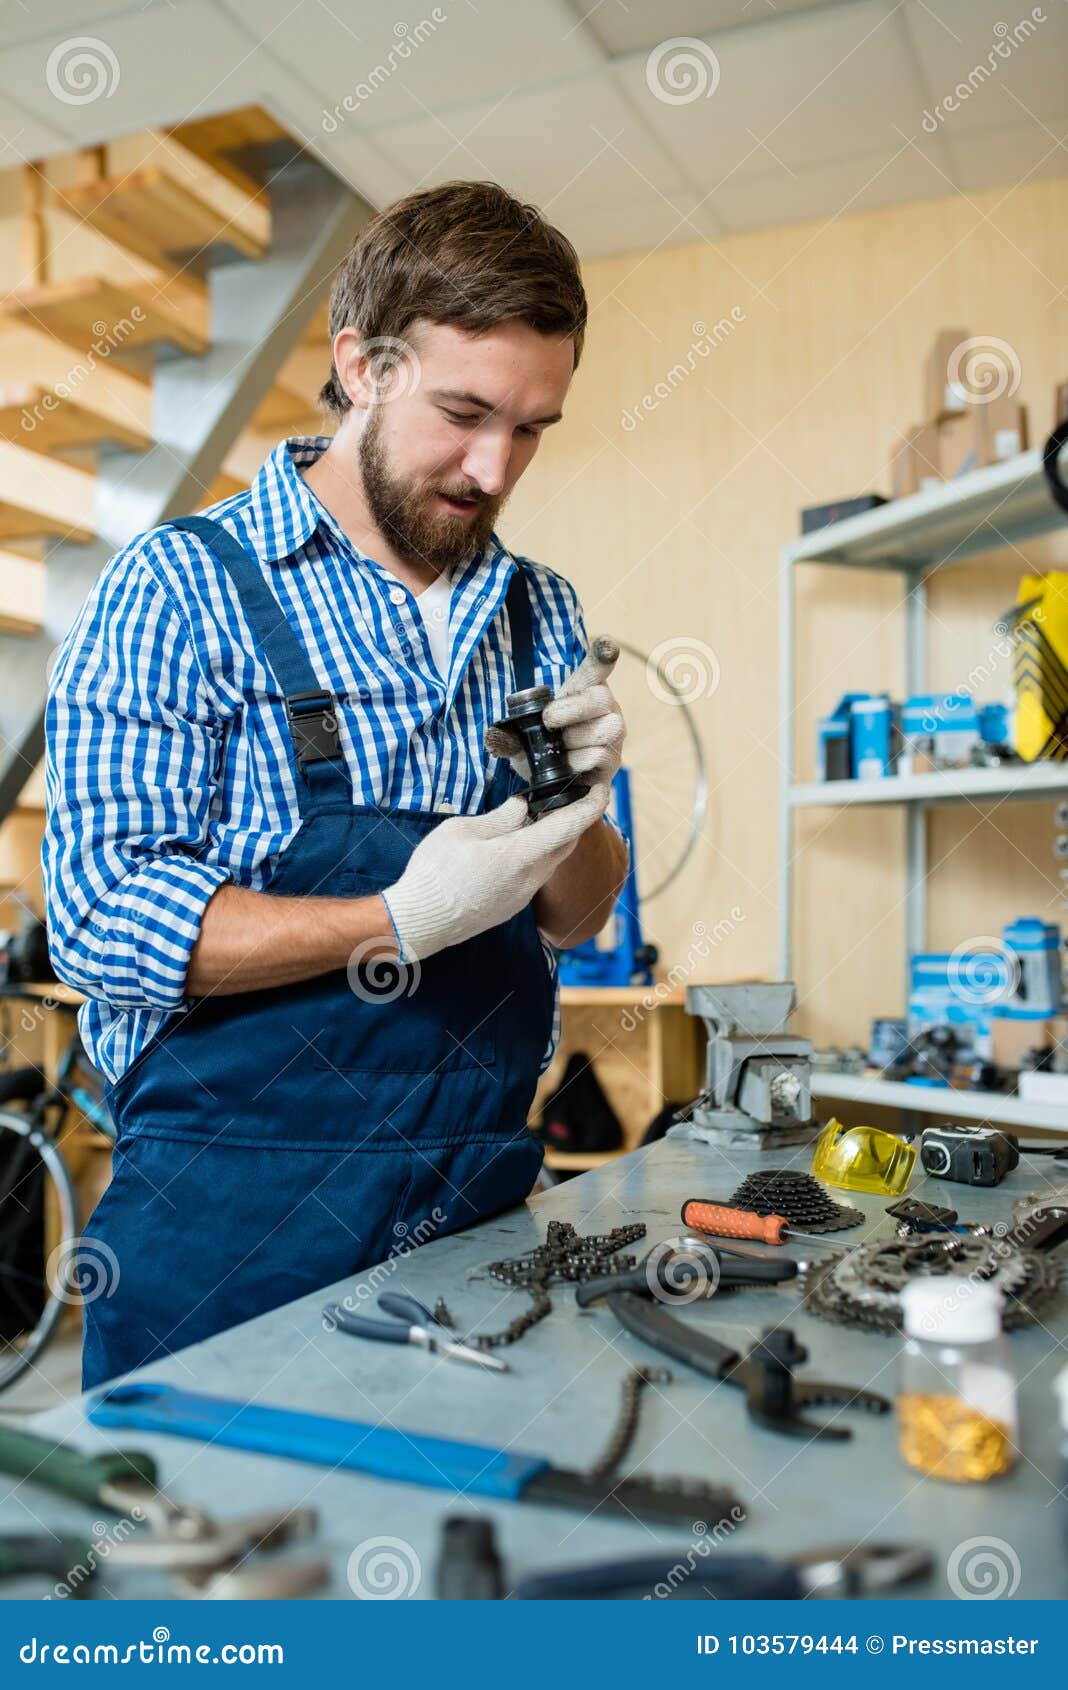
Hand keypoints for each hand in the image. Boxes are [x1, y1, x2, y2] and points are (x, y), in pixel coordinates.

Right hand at [381, 787, 608, 963]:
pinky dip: (536, 855)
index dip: (590, 806)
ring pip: (550, 861)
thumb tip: (522, 808)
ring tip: (537, 817)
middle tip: (569, 797)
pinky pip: (535, 875)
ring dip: (552, 839)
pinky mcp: (512, 906)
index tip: (603, 789)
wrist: (418, 923)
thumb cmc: (434, 874)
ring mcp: (522, 896)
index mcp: (519, 856)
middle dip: (573, 820)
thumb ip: (499, 818)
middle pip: (565, 845)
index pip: (569, 826)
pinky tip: (517, 844)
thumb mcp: (462, 831)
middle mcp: (529, 879)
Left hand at [485, 637, 625, 793]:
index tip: (607, 643)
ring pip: (604, 730)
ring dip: (575, 741)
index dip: (603, 654)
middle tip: (548, 721)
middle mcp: (605, 707)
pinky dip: (578, 762)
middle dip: (572, 709)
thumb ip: (508, 735)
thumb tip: (493, 737)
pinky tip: (568, 765)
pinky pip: (601, 756)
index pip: (597, 667)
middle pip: (601, 698)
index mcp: (582, 690)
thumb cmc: (540, 748)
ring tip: (560, 749)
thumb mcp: (521, 738)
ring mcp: (613, 733)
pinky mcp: (614, 759)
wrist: (554, 783)